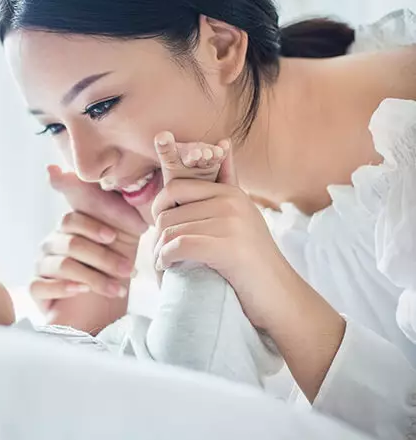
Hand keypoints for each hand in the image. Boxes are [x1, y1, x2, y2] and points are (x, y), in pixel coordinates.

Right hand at [31, 166, 146, 331]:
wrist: (107, 312)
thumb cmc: (114, 269)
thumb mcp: (122, 236)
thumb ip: (111, 207)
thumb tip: (84, 173)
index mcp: (70, 227)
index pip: (72, 218)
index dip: (93, 227)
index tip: (113, 238)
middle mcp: (52, 242)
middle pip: (71, 243)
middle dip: (104, 258)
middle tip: (128, 271)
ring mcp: (42, 265)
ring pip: (63, 265)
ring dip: (95, 278)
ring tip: (118, 289)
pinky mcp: (37, 288)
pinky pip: (41, 284)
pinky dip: (64, 288)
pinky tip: (82, 292)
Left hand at [151, 140, 344, 400]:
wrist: (281, 297)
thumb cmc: (254, 262)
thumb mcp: (244, 216)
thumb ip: (228, 184)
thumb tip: (223, 142)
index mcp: (231, 193)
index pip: (175, 189)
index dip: (159, 210)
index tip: (160, 231)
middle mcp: (231, 203)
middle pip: (168, 213)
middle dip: (157, 237)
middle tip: (159, 256)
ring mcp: (230, 223)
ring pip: (170, 231)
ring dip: (159, 253)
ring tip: (162, 266)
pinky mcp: (226, 247)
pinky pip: (178, 246)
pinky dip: (165, 260)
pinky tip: (167, 269)